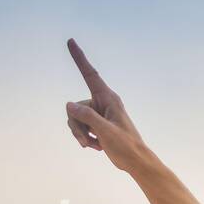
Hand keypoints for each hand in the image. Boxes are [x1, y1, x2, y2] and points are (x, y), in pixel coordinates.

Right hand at [64, 38, 149, 172]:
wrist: (135, 161)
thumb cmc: (126, 145)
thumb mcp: (105, 131)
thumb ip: (86, 116)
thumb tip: (69, 104)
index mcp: (108, 98)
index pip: (90, 74)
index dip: (80, 58)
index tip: (70, 41)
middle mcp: (102, 102)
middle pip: (75, 107)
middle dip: (76, 125)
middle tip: (88, 140)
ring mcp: (98, 113)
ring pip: (74, 118)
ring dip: (80, 134)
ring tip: (93, 145)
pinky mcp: (96, 124)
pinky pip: (79, 126)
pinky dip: (84, 137)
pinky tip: (96, 146)